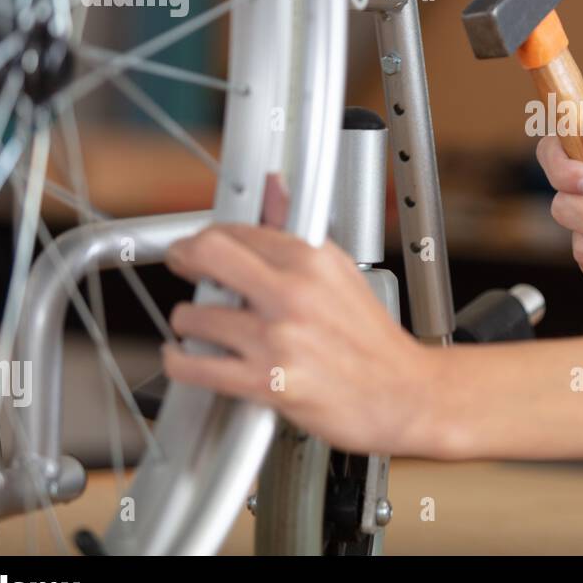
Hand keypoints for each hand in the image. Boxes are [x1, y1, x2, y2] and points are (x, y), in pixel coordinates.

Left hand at [159, 175, 437, 456]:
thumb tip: (275, 189)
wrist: (402, 393)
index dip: (208, 236)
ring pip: (193, 315)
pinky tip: (189, 357)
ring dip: (189, 322)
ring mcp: (278, 338)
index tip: (200, 246)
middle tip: (185, 268)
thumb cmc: (372, 340)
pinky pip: (194, 366)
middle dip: (185, 258)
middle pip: (208, 253)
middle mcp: (294, 293)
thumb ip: (298, 233)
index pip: (240, 230)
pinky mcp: (267, 382)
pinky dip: (181, 362)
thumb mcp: (341, 272)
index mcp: (314, 260)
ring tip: (202, 327)